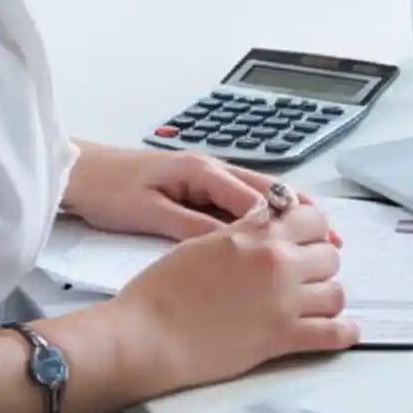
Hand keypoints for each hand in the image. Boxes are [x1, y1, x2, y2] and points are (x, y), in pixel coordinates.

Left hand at [63, 142, 341, 245]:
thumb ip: (191, 226)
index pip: (255, 198)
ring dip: (292, 216)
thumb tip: (231, 242)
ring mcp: (209, 178)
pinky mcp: (201, 189)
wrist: (80, 174)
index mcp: (202, 171)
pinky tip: (281, 236)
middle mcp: (212, 170)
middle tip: (332, 239)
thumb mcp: (149, 212)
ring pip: (261, 196)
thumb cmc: (109, 190)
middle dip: (305, 215)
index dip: (286, 221)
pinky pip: (243, 203)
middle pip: (270, 192)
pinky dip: (268, 218)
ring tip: (320, 237)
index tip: (312, 242)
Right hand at [113, 201, 359, 388]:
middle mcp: (278, 262)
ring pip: (336, 292)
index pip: (313, 218)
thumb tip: (267, 223)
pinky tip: (343, 331)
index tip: (308, 239)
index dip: (312, 229)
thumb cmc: (162, 290)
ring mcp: (284, 301)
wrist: (147, 334)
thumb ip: (244, 231)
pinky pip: (332, 333)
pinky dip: (342, 333)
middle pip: (329, 255)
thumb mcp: (205, 241)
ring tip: (314, 303)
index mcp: (258, 235)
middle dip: (319, 264)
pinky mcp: (283, 337)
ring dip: (327, 297)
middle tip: (304, 275)